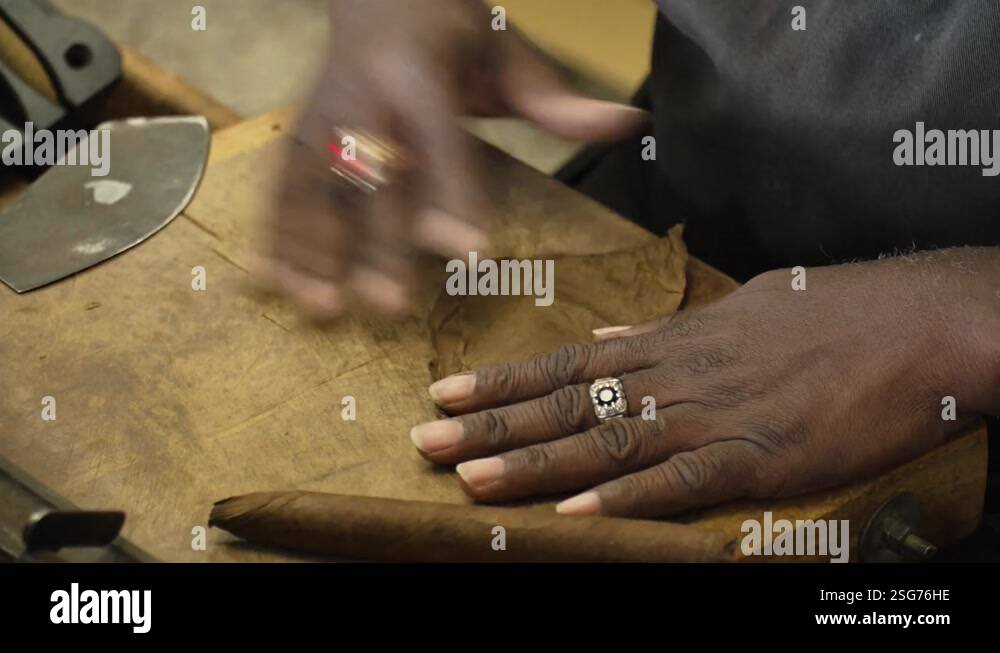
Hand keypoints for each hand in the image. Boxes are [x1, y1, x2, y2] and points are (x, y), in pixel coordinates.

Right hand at [259, 0, 646, 317]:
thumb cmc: (450, 27)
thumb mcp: (506, 47)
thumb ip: (554, 98)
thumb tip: (627, 123)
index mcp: (418, 73)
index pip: (440, 140)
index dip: (453, 195)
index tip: (471, 254)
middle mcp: (362, 96)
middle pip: (369, 176)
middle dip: (376, 243)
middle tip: (391, 306)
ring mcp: (321, 115)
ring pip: (311, 187)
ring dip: (310, 249)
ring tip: (321, 309)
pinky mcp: (298, 133)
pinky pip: (279, 185)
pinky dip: (273, 234)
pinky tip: (269, 281)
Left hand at [411, 254, 998, 516]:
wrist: (910, 323)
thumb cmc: (828, 313)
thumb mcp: (736, 309)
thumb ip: (668, 329)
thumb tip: (617, 335)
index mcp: (672, 344)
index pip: (567, 362)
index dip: (503, 380)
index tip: (447, 391)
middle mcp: (675, 378)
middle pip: (567, 403)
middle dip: (493, 424)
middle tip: (425, 440)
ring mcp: (712, 417)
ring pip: (605, 441)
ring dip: (535, 464)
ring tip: (472, 479)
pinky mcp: (756, 458)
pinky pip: (679, 483)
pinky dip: (626, 500)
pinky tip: (578, 516)